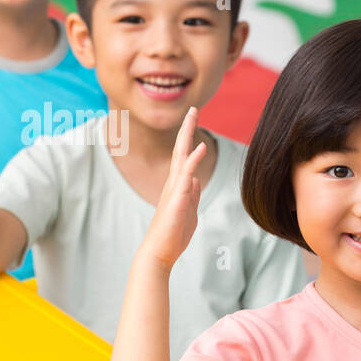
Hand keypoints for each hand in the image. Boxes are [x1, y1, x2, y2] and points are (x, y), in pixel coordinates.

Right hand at [140, 106, 206, 270]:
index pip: (183, 157)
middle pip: (180, 149)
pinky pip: (186, 174)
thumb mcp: (188, 211)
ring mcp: (174, 188)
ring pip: (181, 155)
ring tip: (193, 115)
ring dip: (187, 134)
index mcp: (176, 186)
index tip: (193, 121)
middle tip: (193, 108)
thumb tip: (195, 180)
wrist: (159, 252)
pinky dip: (193, 159)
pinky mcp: (177, 198)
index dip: (188, 138)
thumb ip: (191, 195)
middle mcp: (173, 183)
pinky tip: (200, 146)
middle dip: (187, 128)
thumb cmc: (172, 236)